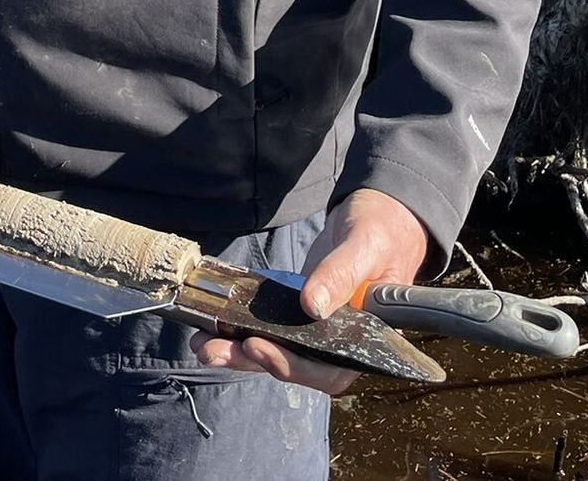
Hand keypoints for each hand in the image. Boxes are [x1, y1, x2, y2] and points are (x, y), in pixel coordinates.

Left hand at [191, 188, 429, 394]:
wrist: (378, 215)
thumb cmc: (384, 231)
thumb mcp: (365, 247)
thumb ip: (341, 275)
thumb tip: (311, 306)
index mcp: (365, 338)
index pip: (328, 371)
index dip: (293, 367)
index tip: (258, 347)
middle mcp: (338, 341)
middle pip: (294, 365)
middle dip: (251, 360)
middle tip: (212, 350)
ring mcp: (315, 327)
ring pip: (276, 348)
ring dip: (238, 350)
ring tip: (203, 344)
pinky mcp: (295, 309)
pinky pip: (269, 325)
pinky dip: (241, 327)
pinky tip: (212, 323)